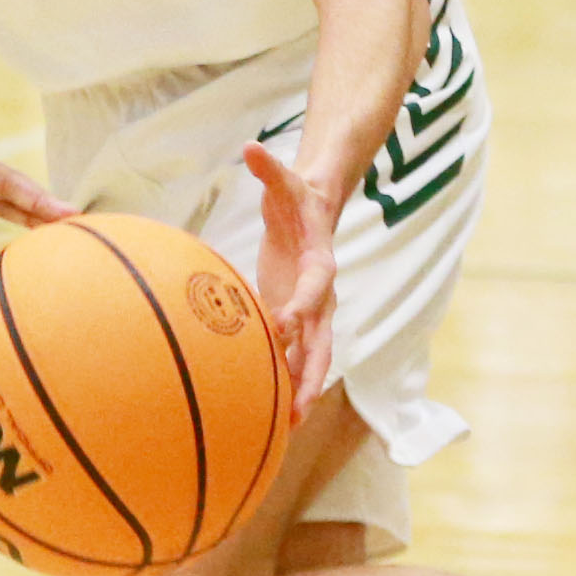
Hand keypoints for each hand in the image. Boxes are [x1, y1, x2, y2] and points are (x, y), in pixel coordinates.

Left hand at [240, 141, 338, 417]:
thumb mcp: (284, 181)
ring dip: (298, 391)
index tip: (284, 328)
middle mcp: (321, 295)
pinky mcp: (295, 318)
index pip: (315, 289)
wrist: (316, 208)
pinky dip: (283, 380)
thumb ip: (270, 169)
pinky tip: (267, 411)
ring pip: (311, 358)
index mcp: (320, 263)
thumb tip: (252, 147)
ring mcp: (310, 311)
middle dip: (310, 375)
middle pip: (323, 342)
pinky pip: (293, 355)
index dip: (302, 308)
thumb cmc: (297, 196)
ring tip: (281, 428)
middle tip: (294, 408)